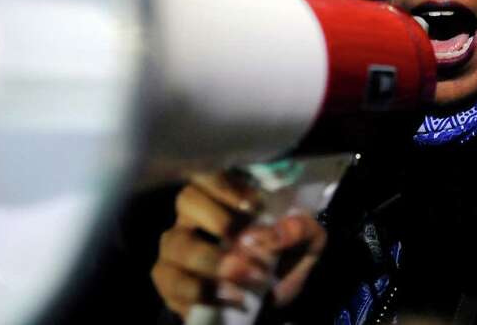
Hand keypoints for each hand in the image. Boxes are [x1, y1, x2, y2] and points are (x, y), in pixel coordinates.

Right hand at [150, 173, 327, 317]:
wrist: (268, 304)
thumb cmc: (283, 260)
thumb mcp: (306, 243)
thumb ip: (303, 230)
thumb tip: (283, 230)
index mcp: (226, 196)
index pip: (213, 172)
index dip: (227, 185)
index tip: (254, 205)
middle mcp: (194, 216)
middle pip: (187, 198)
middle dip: (216, 218)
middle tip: (244, 240)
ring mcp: (177, 248)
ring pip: (174, 241)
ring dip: (210, 259)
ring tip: (243, 276)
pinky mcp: (169, 280)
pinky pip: (170, 279)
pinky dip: (198, 289)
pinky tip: (228, 296)